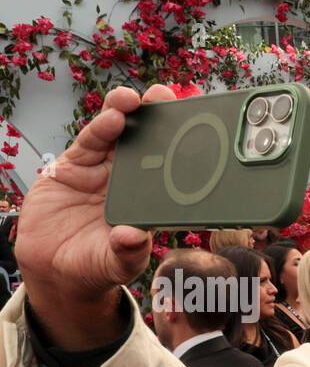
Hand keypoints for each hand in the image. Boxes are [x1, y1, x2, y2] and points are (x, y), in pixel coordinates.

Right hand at [14, 84, 177, 346]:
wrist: (55, 268)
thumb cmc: (96, 266)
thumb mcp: (116, 264)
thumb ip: (126, 252)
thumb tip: (132, 237)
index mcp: (152, 200)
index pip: (174, 170)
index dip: (184, 148)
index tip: (198, 128)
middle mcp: (132, 181)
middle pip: (150, 142)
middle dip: (159, 117)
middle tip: (167, 99)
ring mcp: (104, 170)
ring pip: (120, 134)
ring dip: (127, 113)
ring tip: (135, 100)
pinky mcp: (75, 166)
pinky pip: (91, 142)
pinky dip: (102, 129)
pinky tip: (113, 118)